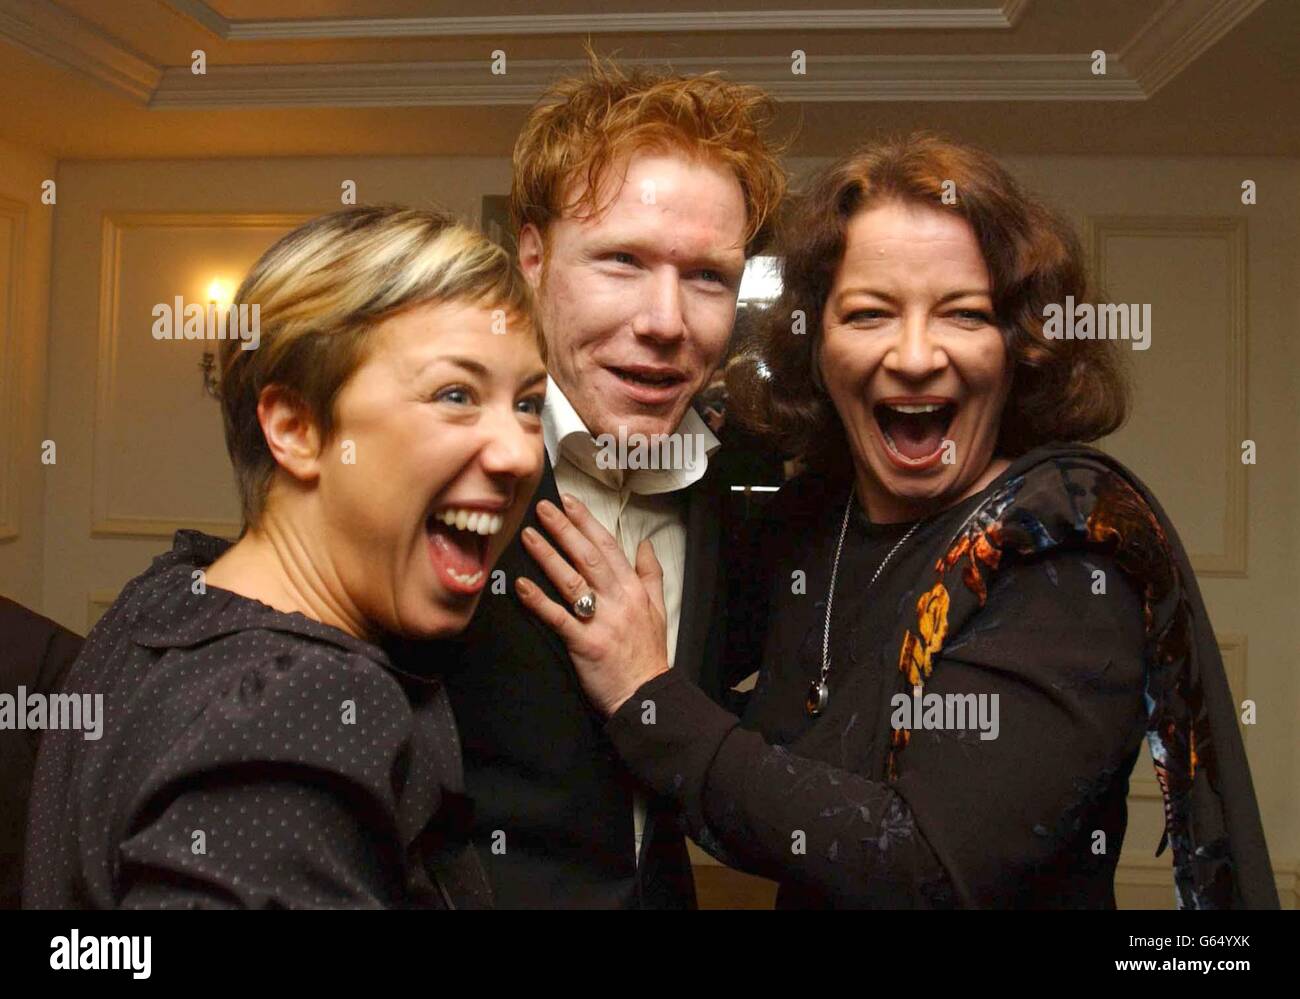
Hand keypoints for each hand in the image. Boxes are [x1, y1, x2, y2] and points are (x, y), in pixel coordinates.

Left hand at [515, 495, 669, 717]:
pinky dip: (539, 601)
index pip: (609, 546)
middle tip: (542, 507)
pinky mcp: (586, 644)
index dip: (587, 522)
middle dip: (564, 529)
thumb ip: (652, 573)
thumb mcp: (659, 608)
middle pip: (588, 556)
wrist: (647, 694)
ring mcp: (602, 621)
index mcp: (633, 589)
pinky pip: (559, 618)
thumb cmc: (649, 653)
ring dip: (548, 556)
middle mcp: (618, 600)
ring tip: (527, 536)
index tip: (569, 501)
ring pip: (572, 581)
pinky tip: (522, 586)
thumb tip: (645, 543)